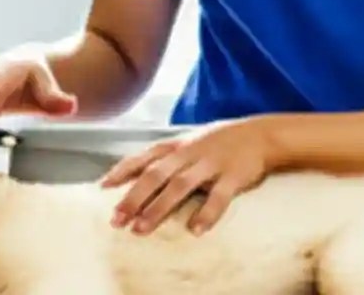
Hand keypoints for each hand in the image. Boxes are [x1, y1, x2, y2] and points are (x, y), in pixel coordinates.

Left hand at [100, 119, 278, 235]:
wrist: (260, 134)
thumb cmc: (219, 141)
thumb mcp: (189, 142)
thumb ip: (165, 156)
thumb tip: (134, 172)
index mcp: (177, 146)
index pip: (144, 157)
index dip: (122, 172)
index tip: (103, 188)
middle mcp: (190, 153)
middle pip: (156, 175)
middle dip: (134, 198)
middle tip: (116, 220)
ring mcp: (211, 163)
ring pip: (180, 186)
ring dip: (159, 208)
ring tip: (141, 229)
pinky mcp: (234, 175)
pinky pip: (219, 196)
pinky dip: (207, 213)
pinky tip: (196, 229)